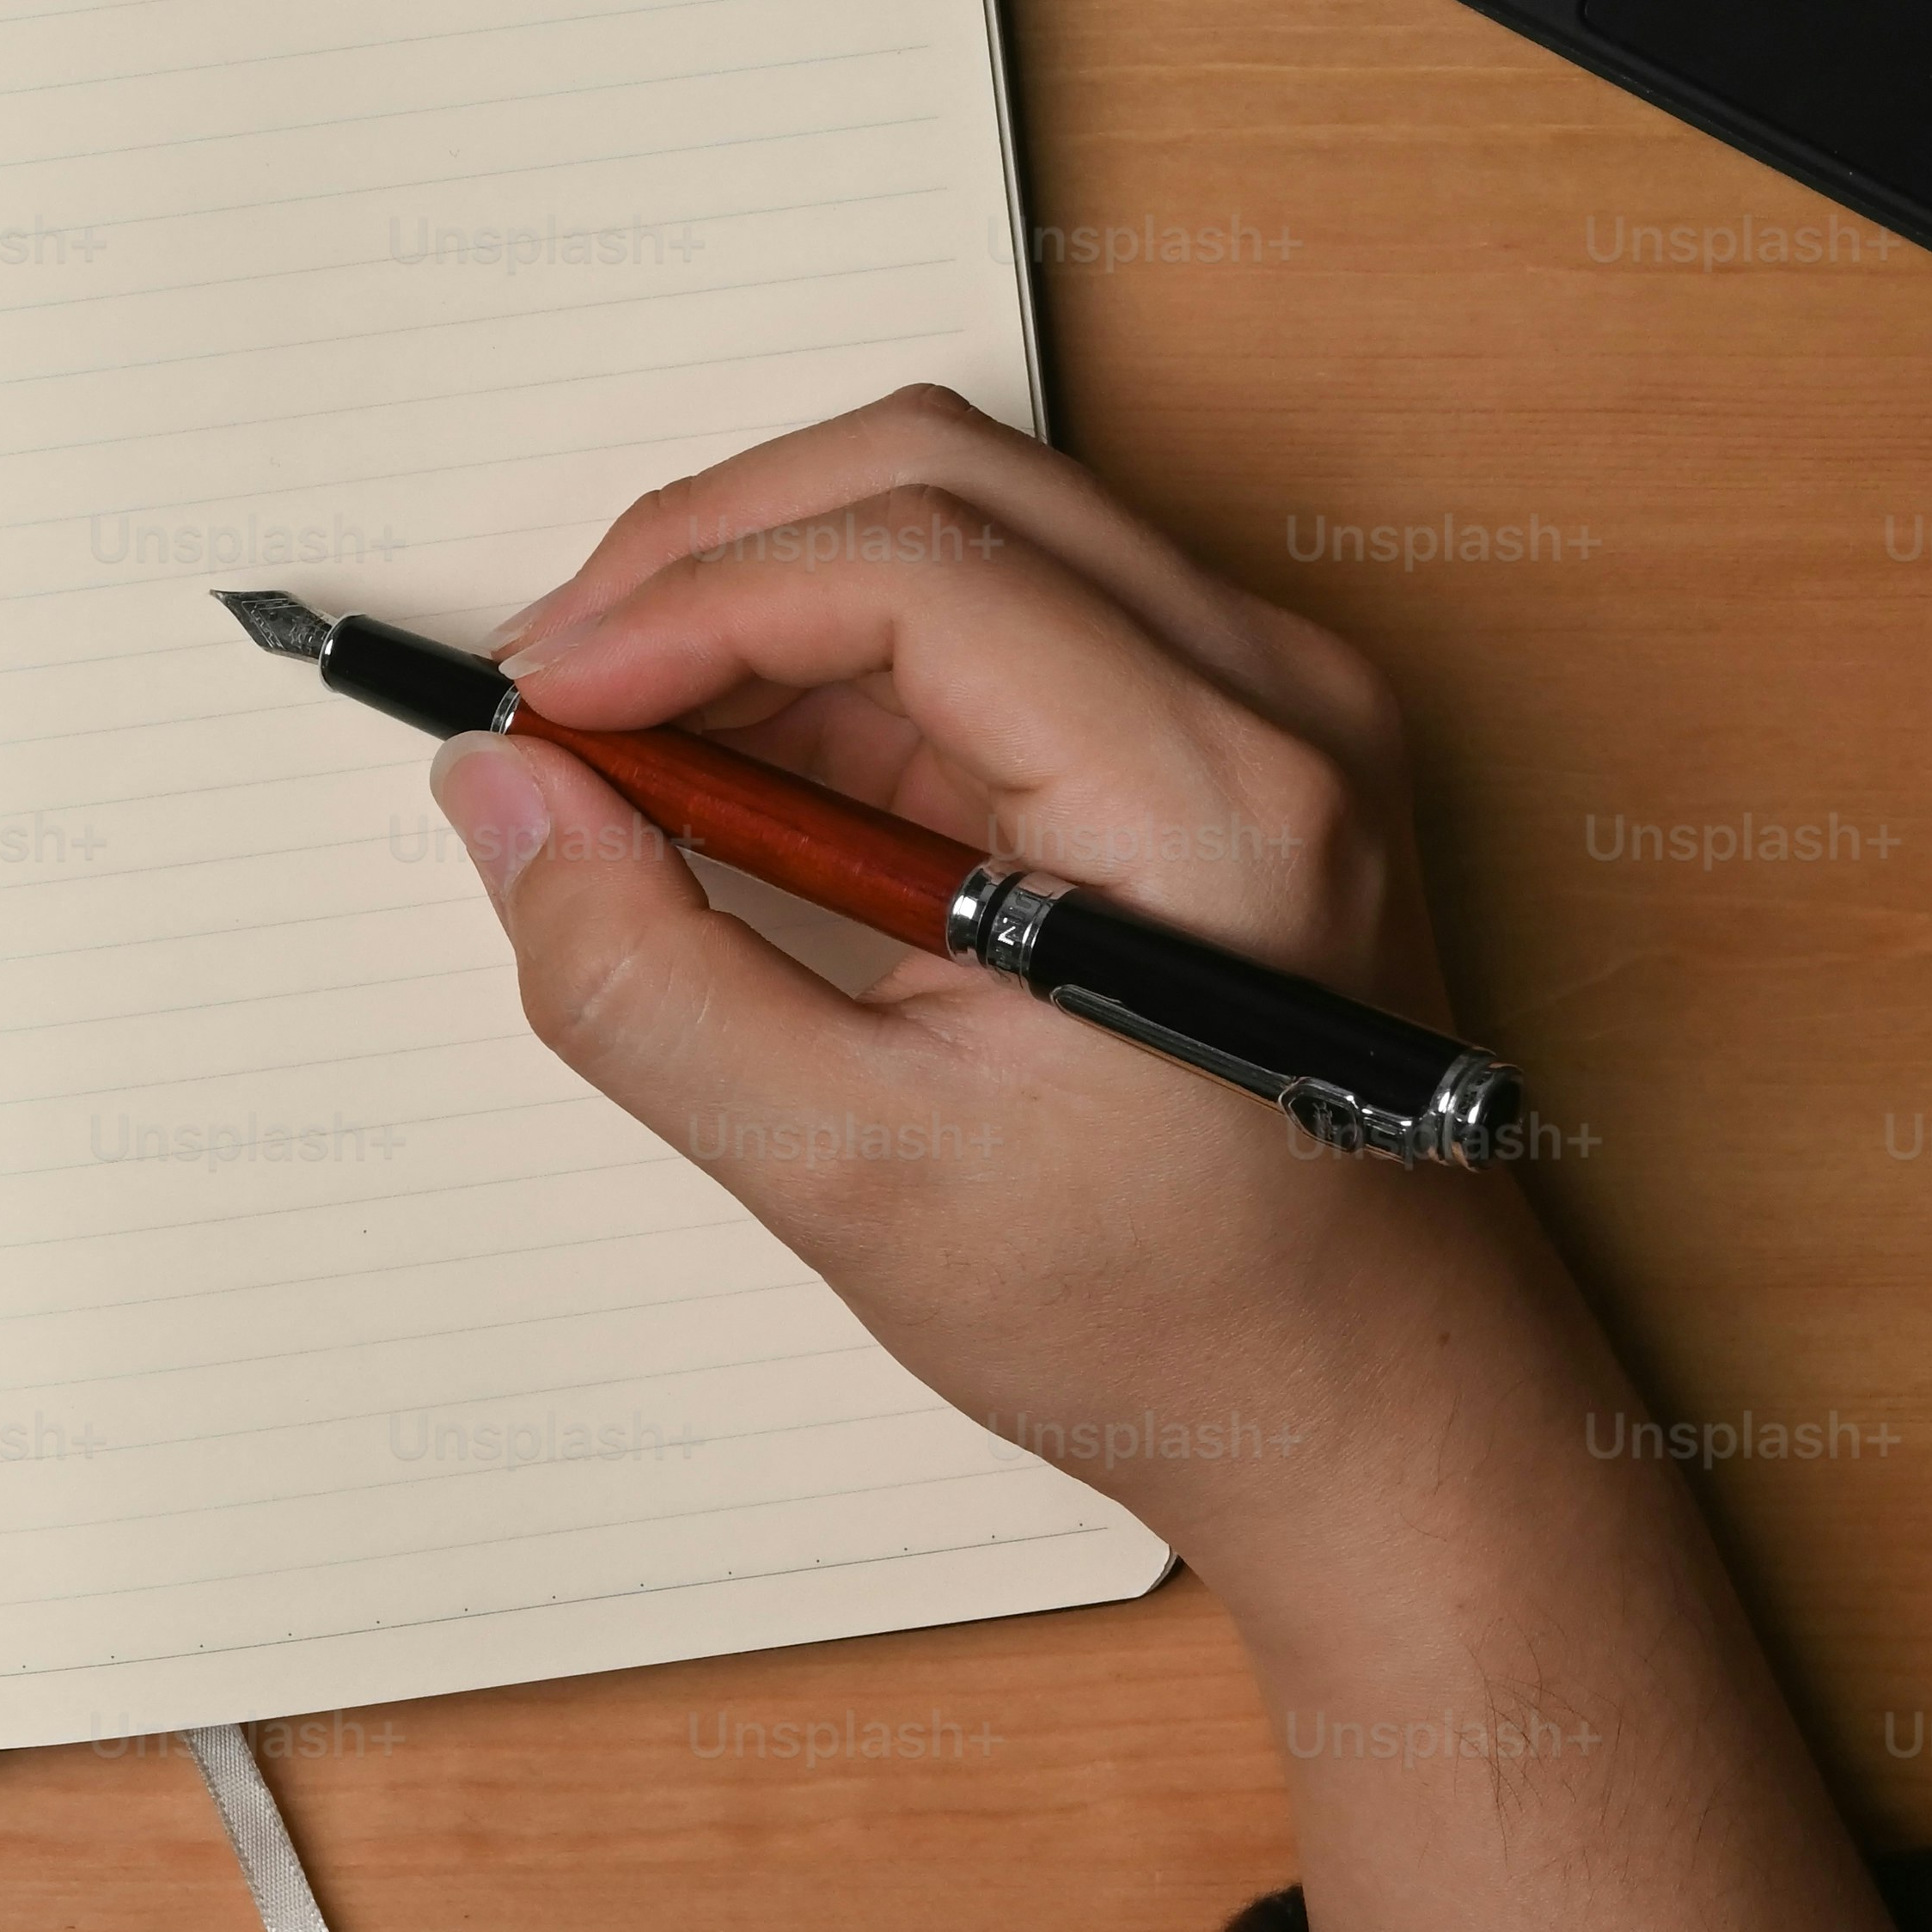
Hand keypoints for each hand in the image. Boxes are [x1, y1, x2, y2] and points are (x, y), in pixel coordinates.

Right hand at [438, 386, 1931, 1931]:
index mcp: (1195, 784)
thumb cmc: (1190, 1348)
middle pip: (927, 475)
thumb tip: (504, 806)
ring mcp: (1299, 724)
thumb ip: (647, 968)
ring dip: (788, 605)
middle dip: (699, 551)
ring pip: (985, 525)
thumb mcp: (853, 1179)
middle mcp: (1279, 708)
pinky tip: (789, 801)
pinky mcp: (1279, 767)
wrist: (1426, 1456)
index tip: (515, 693)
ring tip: (651, 758)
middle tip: (552, 688)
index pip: (876, 553)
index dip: (658, 592)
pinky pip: (1041, 616)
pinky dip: (880, 663)